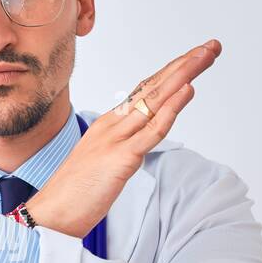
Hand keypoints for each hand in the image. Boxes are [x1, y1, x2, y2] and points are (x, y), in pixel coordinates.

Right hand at [28, 39, 221, 237]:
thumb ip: (122, 148)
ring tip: (205, 56)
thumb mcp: (103, 163)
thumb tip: (140, 142)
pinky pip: (151, 131)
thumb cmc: (75, 194)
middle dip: (185, 65)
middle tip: (211, 47)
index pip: (145, 91)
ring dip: (183, 75)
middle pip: (153, 87)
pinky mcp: (120, 159)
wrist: (51, 215)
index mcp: (108, 125)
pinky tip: (187, 90)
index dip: (171, 73)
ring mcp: (115, 139)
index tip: (194, 58)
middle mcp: (112, 125)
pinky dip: (171, 109)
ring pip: (154, 100)